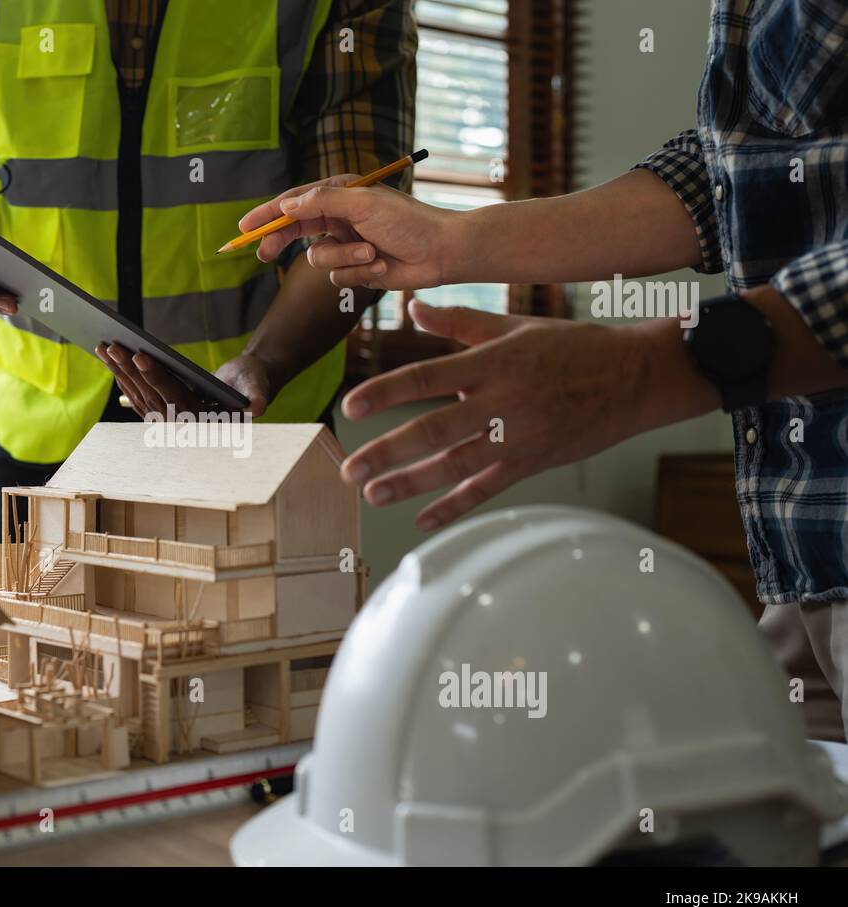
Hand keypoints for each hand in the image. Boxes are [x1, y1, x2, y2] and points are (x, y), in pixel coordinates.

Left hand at [93, 345, 270, 418]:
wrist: (247, 390)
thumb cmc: (253, 384)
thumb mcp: (258, 388)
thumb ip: (257, 397)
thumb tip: (258, 407)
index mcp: (203, 421)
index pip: (174, 398)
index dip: (156, 377)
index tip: (140, 356)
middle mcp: (182, 425)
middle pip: (150, 396)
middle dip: (129, 370)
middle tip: (112, 346)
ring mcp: (169, 420)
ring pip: (139, 395)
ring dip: (120, 372)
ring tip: (103, 347)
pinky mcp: (162, 412)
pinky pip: (137, 395)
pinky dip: (122, 376)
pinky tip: (110, 358)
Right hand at [238, 176, 464, 290]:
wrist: (440, 252)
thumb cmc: (407, 221)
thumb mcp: (362, 204)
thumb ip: (321, 203)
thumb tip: (286, 206)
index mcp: (339, 195)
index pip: (294, 203)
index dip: (268, 215)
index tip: (245, 227)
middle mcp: (339, 219)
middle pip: (296, 232)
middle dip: (282, 242)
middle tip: (263, 254)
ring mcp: (347, 245)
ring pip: (320, 260)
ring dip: (346, 259)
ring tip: (372, 252)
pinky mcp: (357, 269)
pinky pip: (339, 278)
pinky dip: (360, 272)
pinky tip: (381, 265)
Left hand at [340, 301, 712, 530]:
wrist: (636, 378)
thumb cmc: (573, 347)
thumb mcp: (516, 326)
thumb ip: (459, 322)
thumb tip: (412, 306)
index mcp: (492, 362)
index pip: (426, 377)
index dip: (385, 393)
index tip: (351, 407)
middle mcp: (502, 401)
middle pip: (433, 430)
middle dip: (386, 452)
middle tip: (348, 468)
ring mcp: (518, 436)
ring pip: (455, 465)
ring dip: (410, 483)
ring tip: (372, 494)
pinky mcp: (533, 462)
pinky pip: (487, 489)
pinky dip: (454, 507)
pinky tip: (423, 520)